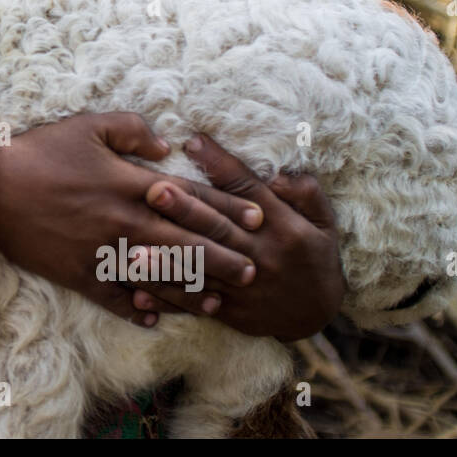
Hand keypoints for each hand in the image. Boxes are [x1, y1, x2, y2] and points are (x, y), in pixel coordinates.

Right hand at [0, 113, 261, 327]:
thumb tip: (164, 143)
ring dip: (190, 291)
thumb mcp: (87, 126)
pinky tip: (153, 318)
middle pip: (186, 245)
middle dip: (223, 259)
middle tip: (254, 271)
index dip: (226, 209)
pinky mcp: (78, 273)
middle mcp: (124, 222)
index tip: (257, 220)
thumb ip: (131, 129)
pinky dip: (135, 308)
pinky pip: (114, 297)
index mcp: (130, 184)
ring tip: (217, 303)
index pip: (191, 199)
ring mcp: (103, 252)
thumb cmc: (39, 152)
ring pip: (158, 278)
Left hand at [131, 132, 344, 340]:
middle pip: (218, 228)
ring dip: (166, 260)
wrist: (318, 314)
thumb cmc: (313, 255)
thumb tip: (278, 174)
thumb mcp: (322, 220)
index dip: (221, 165)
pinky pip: (194, 305)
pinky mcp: (230, 311)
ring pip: (200, 271)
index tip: (194, 142)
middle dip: (185, 209)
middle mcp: (260, 255)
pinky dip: (166, 300)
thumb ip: (304, 192)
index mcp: (283, 226)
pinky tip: (138, 293)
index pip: (247, 190)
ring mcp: (242, 287)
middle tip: (154, 189)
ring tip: (134, 246)